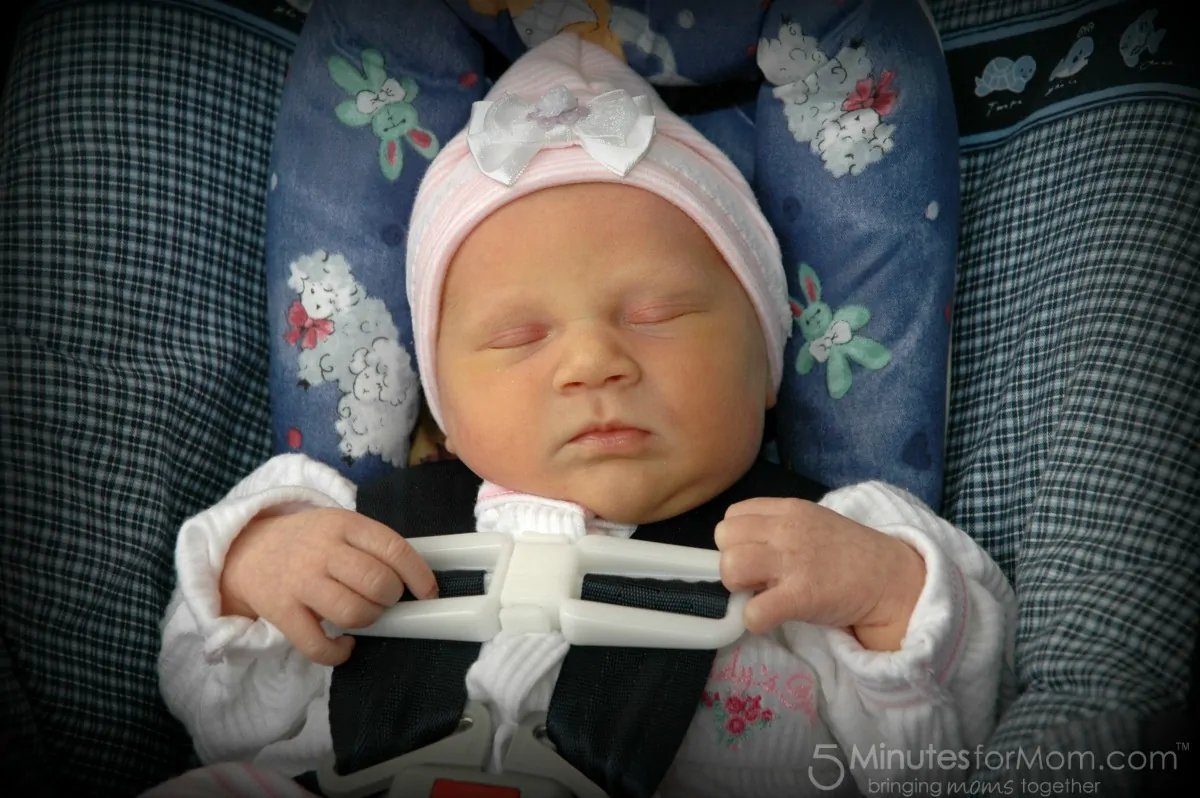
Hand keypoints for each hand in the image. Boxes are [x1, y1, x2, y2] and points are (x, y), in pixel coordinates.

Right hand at [220, 507, 437, 664]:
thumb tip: (415, 578)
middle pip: (376, 582)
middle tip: (384, 599)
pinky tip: (344, 645)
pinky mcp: (282, 612)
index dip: (418, 574)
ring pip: (353, 612)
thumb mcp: (339, 526)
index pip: (393, 548)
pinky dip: (339, 653)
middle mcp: (323, 551)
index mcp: (344, 524)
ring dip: (369, 620)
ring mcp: (301, 582)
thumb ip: (371, 545)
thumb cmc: (307, 541)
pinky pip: (318, 645)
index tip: (428, 592)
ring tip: (364, 615)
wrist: (246, 551)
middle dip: (390, 598)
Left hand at [715, 498, 925, 649]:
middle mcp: (786, 530)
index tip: (754, 555)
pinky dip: (755, 620)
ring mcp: (793, 562)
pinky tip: (772, 617)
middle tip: (756, 578)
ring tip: (763, 594)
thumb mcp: (811, 524)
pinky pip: (753, 611)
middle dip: (732, 561)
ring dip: (739, 588)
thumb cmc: (849, 555)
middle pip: (723, 538)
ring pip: (729, 568)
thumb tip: (742, 548)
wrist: (891, 580)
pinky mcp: (801, 597)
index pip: (732, 516)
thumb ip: (777, 528)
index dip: (736, 540)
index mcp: (788, 510)